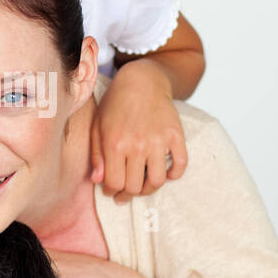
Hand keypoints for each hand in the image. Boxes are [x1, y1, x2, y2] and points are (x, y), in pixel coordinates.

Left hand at [90, 59, 186, 200]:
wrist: (142, 81)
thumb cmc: (115, 104)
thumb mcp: (97, 127)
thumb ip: (96, 155)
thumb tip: (97, 181)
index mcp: (114, 143)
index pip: (114, 183)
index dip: (112, 192)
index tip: (112, 191)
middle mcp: (137, 144)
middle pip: (134, 186)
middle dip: (127, 195)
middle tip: (125, 194)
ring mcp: (158, 141)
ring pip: (156, 181)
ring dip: (149, 190)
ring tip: (143, 187)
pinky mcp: (176, 136)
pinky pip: (180, 165)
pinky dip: (174, 175)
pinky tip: (165, 174)